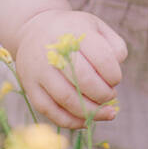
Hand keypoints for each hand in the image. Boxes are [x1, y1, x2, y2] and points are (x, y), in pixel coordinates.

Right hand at [13, 9, 128, 129]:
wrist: (33, 30)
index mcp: (75, 31)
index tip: (115, 80)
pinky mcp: (29, 87)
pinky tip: (85, 122)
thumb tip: (117, 67)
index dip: (114, 75)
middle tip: (110, 96)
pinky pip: (49, 111)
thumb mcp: (96, 27)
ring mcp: (39, 70)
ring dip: (90, 111)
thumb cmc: (73, 32)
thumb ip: (115, 45)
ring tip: (105, 113)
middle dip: (103, 94)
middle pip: (83, 79)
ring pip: (66, 98)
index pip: (102, 58)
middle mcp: (54, 50)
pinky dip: (70, 121)